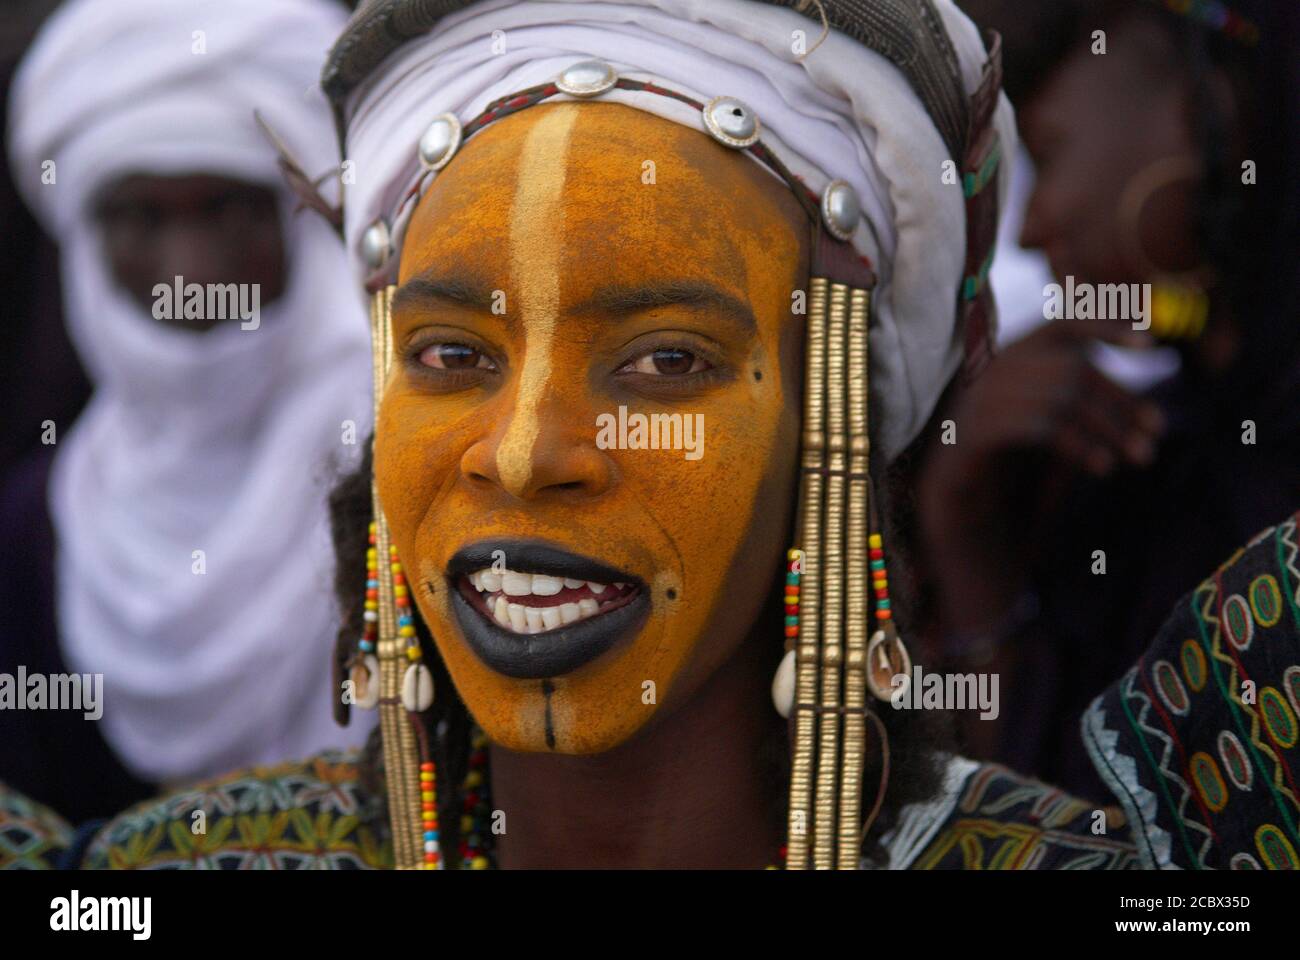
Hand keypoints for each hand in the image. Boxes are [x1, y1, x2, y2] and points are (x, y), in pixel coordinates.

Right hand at [917, 318, 1164, 633]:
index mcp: (1007, 362)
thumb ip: (1079, 411)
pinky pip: (1035, 426)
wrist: (955, 518)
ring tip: (1140, 456)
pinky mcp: (971, 436)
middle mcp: (988, 374)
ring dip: (1108, 425)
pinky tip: (1102, 467)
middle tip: (1157, 432)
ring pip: (1059, 394)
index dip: (1103, 325)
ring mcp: (975, 403)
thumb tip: (1143, 408)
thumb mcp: (1049, 436)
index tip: (1149, 342)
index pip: (1059, 324)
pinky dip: (1077, 443)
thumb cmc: (1007, 478)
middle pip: (1070, 366)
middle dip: (1121, 399)